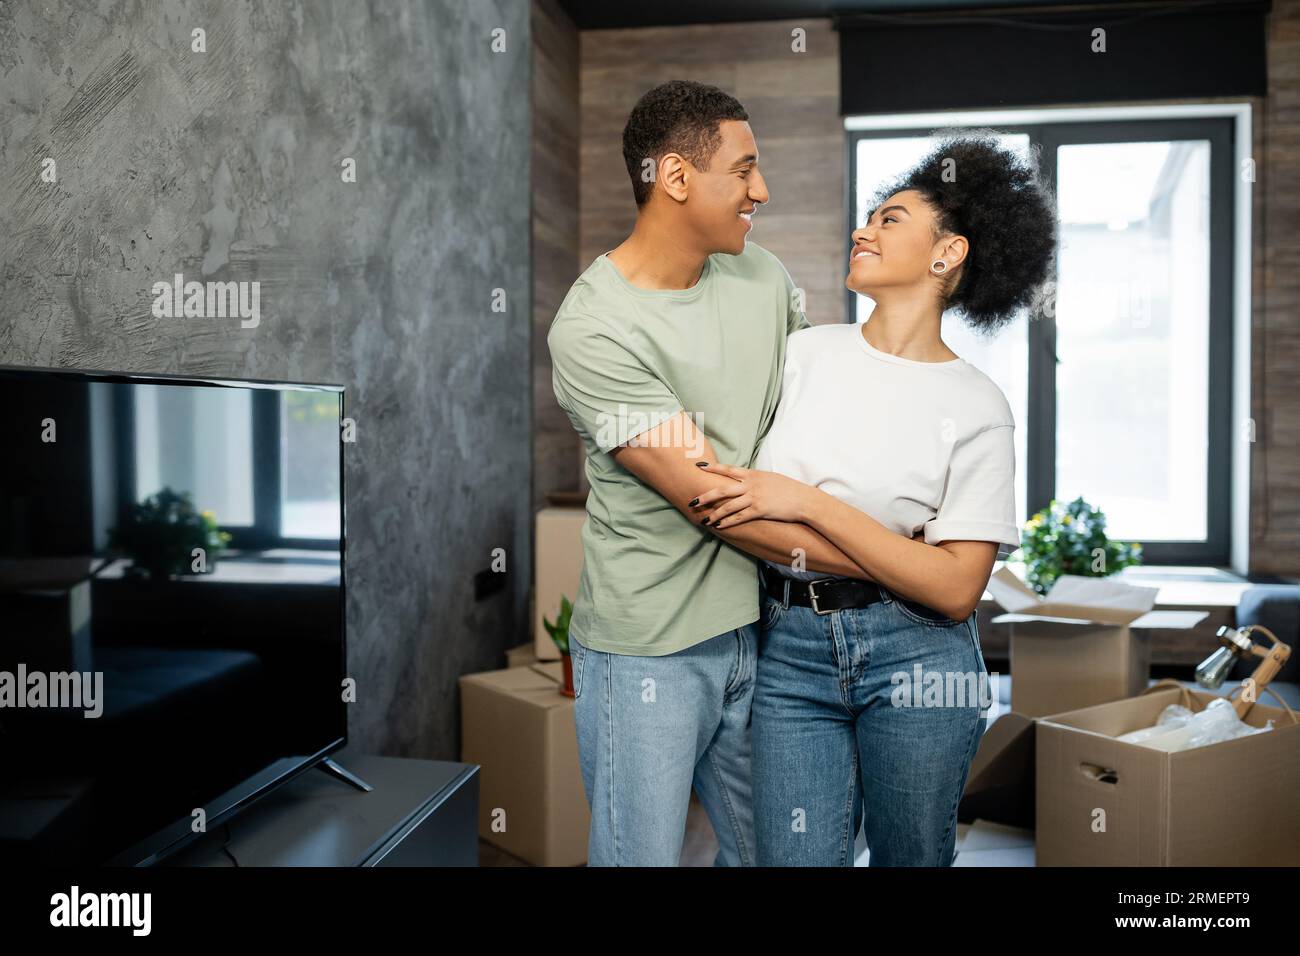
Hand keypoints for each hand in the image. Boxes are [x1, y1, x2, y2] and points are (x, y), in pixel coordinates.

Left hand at [688, 462, 818, 528]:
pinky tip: (719, 526)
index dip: (713, 468)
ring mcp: (754, 498)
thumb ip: (756, 479)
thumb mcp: (770, 478)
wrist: (803, 499)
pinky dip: (728, 522)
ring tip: (704, 519)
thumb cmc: (789, 489)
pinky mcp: (759, 511)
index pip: (728, 470)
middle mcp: (751, 485)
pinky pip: (739, 518)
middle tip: (692, 501)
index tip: (699, 466)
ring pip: (728, 506)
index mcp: (753, 474)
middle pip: (722, 490)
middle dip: (705, 496)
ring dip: (714, 514)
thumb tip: (745, 481)